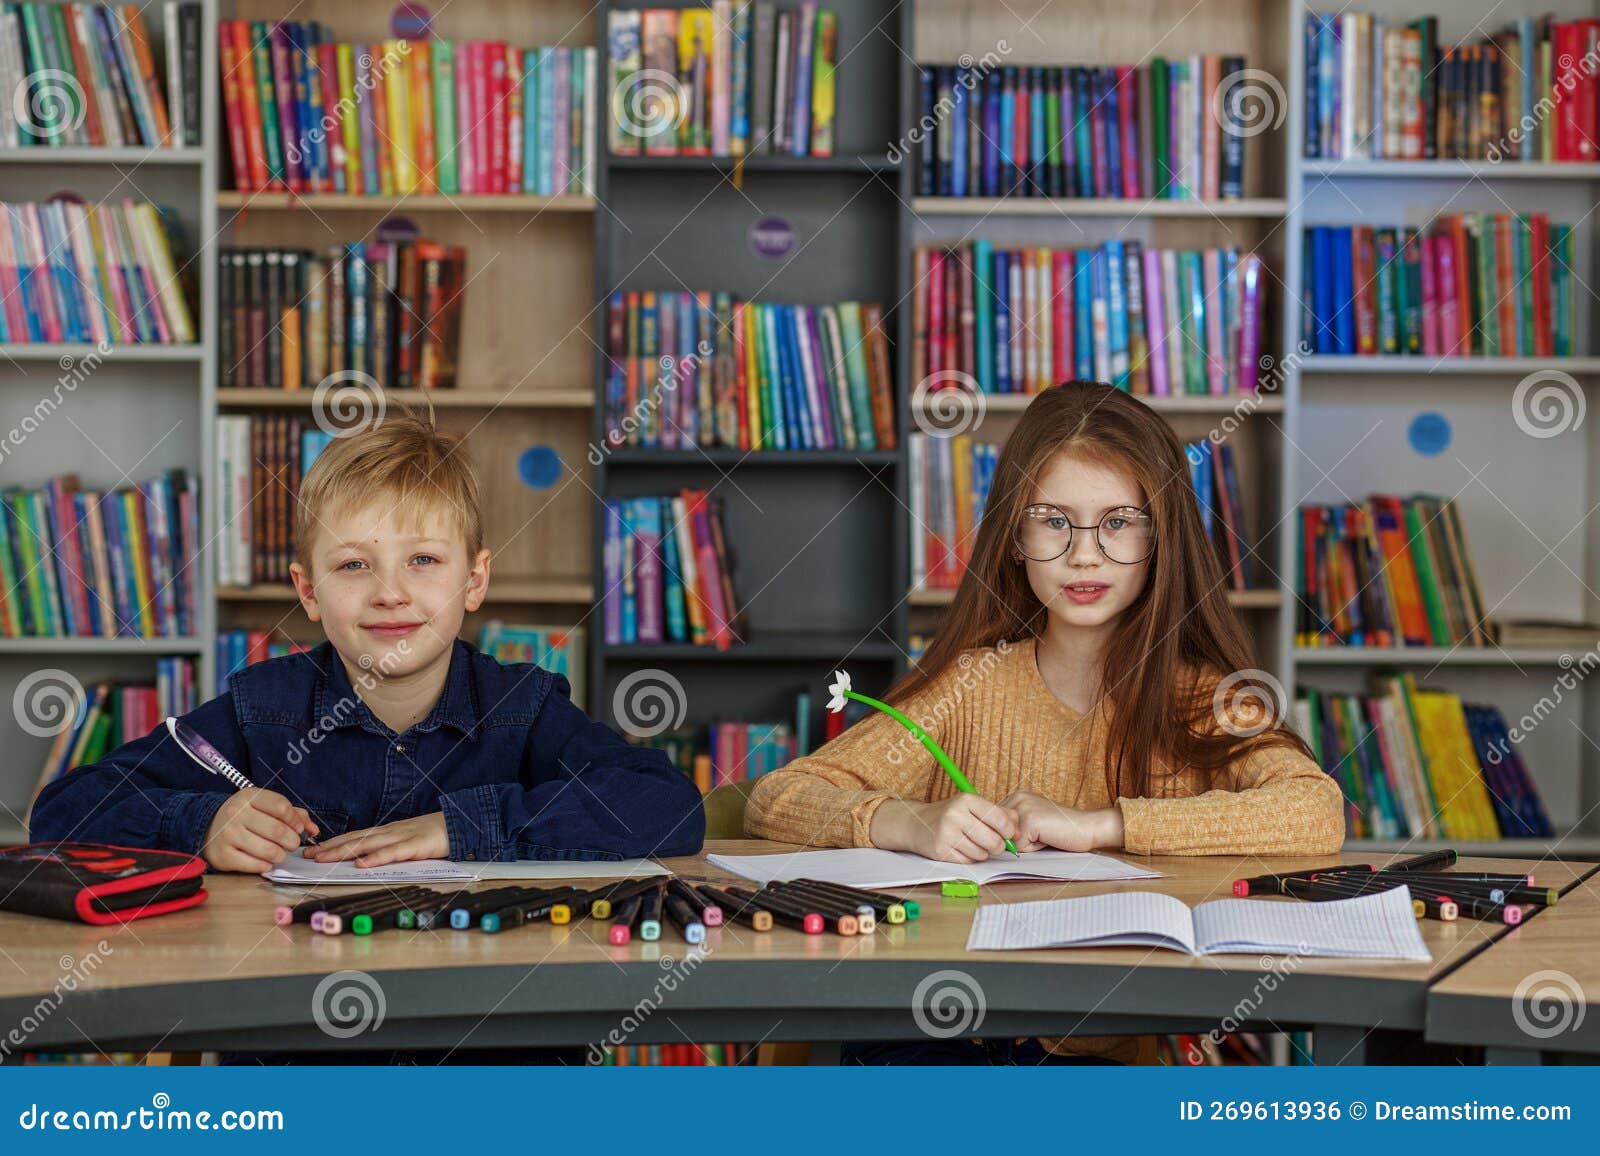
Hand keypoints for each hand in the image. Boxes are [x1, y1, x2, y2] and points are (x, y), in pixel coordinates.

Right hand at [202, 788, 317, 872]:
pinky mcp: (222, 855)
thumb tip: (314, 830)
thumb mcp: (266, 807)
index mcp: (249, 797)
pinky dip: (266, 865)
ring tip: (280, 853)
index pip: (281, 806)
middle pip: (277, 830)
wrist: (210, 827)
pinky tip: (266, 862)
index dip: (295, 820)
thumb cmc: (246, 817)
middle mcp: (236, 813)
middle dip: (292, 841)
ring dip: (281, 855)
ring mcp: (228, 834)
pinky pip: (254, 865)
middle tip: (292, 844)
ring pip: (268, 850)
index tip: (298, 829)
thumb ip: (293, 814)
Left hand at [304, 813, 448, 867]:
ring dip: (344, 851)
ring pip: (368, 844)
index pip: (353, 836)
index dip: (332, 843)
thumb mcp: (404, 840)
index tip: (312, 850)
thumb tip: (363, 858)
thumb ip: (386, 847)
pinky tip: (362, 864)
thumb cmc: (431, 834)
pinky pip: (393, 853)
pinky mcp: (415, 845)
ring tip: (325, 859)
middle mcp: (389, 832)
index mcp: (386, 832)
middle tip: (309, 855)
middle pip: (355, 839)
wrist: (459, 823)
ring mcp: (401, 837)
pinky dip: (376, 859)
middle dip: (330, 848)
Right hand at [871, 794, 1018, 863]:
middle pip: (993, 840)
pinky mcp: (941, 850)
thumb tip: (1018, 829)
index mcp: (966, 799)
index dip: (1009, 831)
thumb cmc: (950, 815)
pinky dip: (970, 859)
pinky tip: (962, 849)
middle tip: (994, 844)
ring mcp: (947, 833)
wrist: (916, 824)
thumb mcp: (972, 806)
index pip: (1000, 819)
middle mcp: (956, 814)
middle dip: (998, 846)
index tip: (1009, 835)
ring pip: (982, 854)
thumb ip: (998, 813)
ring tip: (974, 844)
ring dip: (983, 853)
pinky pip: (968, 862)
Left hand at [998, 791, 1123, 851]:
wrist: (1088, 828)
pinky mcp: (1030, 820)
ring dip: (1024, 845)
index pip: (994, 823)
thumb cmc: (1062, 830)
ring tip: (1043, 835)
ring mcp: (1023, 807)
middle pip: (998, 831)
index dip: (1010, 835)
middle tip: (1040, 833)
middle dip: (1016, 840)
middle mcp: (1017, 797)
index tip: (1032, 831)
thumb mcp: (1032, 824)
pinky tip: (1047, 837)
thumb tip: (991, 841)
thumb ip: (1013, 827)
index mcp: (1017, 796)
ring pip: (1007, 840)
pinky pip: (1018, 847)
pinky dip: (1032, 849)